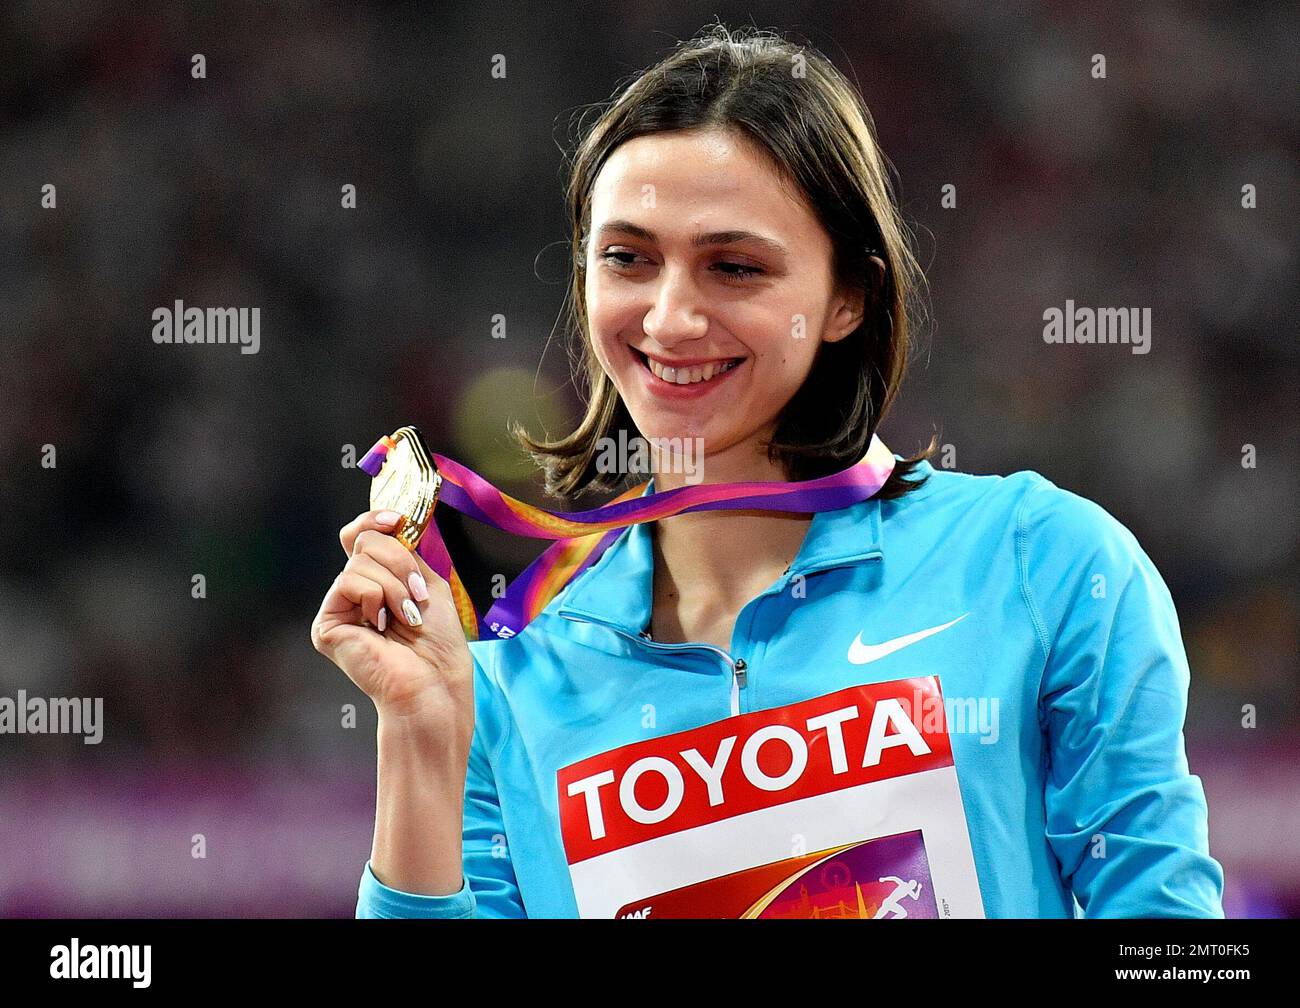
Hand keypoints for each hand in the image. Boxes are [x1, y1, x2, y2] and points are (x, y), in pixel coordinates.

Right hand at [311, 509, 473, 737]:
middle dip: (399, 560)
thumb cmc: (438, 642)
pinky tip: (383, 624)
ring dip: (395, 585)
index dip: (375, 520)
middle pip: (364, 541)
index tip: (398, 520)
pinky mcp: (327, 625)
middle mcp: (355, 591)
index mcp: (379, 580)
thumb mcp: (427, 582)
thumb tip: (394, 520)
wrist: (434, 681)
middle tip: (416, 594)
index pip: (362, 535)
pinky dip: (376, 597)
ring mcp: (339, 608)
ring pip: (360, 561)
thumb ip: (406, 552)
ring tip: (406, 616)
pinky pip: (349, 582)